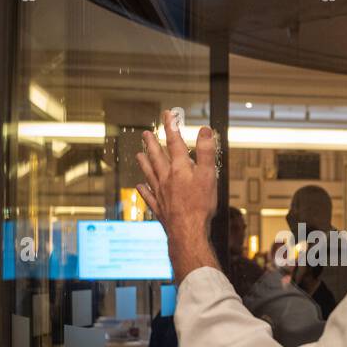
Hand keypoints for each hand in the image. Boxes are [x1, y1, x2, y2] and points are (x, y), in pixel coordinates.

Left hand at [136, 110, 220, 281]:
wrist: (187, 231)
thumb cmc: (199, 205)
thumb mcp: (208, 175)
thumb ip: (206, 152)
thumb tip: (205, 130)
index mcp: (179, 169)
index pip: (175, 143)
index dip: (171, 127)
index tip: (167, 114)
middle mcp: (167, 178)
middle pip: (158, 157)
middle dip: (153, 143)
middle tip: (145, 134)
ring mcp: (161, 193)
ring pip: (150, 174)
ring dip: (144, 163)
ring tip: (138, 154)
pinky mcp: (160, 208)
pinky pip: (149, 196)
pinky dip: (143, 189)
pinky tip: (139, 186)